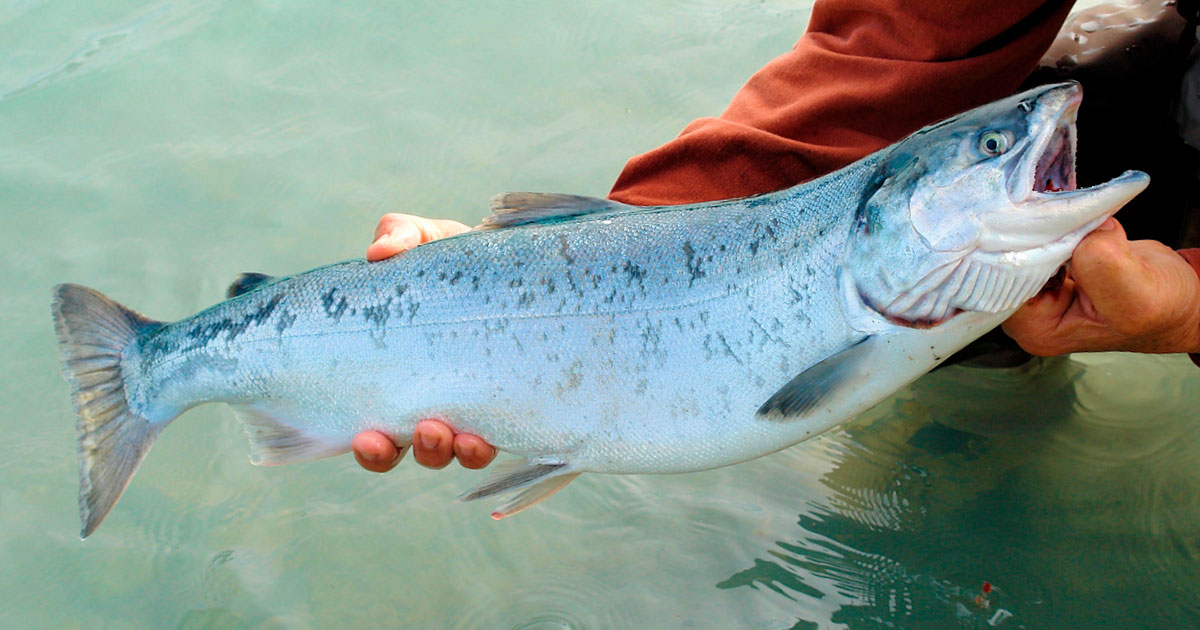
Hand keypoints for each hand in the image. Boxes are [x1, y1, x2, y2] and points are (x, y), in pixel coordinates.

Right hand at [353, 213, 497, 472]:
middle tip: (426, 432)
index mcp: (405, 376)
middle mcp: (437, 401)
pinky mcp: (516, 403)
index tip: (366, 436)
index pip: (377, 427)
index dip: (369, 446)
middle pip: (418, 449)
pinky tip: (490, 436)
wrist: (522, 264)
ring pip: (459, 452)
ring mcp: (478, 406)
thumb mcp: (427, 240)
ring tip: (463, 439)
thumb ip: (399, 236)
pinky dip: (492, 442)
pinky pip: (504, 437)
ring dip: (456, 452)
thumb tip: (378, 252)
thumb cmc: (461, 259)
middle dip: (420, 450)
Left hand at [1003, 218, 1199, 355]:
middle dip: (1032, 234)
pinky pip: (1043, 235)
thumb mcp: (1134, 292)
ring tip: (1071, 218)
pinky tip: (1079, 220)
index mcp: (1037, 329)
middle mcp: (1030, 311)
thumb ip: (1099, 263)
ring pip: (1023, 245)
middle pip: (1007, 263)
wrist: (1180, 298)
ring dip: (1048, 225)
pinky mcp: (1054, 263)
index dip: (1018, 252)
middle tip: (1052, 212)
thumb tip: (1079, 229)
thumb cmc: (1160, 309)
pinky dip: (1061, 221)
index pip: (1002, 284)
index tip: (1039, 226)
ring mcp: (1040, 287)